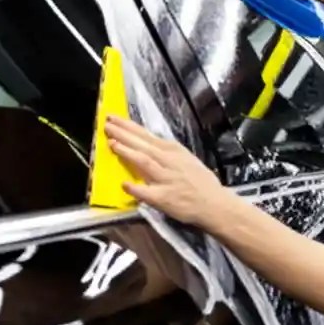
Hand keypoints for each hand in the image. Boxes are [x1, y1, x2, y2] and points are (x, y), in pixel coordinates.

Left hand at [104, 116, 231, 227]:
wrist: (215, 204)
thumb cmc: (202, 183)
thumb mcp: (186, 160)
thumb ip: (167, 153)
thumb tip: (147, 146)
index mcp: (174, 151)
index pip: (147, 136)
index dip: (130, 127)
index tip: (115, 119)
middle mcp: (169, 162)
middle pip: (143, 145)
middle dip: (124, 133)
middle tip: (108, 124)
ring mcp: (166, 179)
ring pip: (144, 161)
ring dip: (127, 151)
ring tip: (112, 143)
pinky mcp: (165, 198)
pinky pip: (147, 192)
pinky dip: (136, 188)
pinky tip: (124, 184)